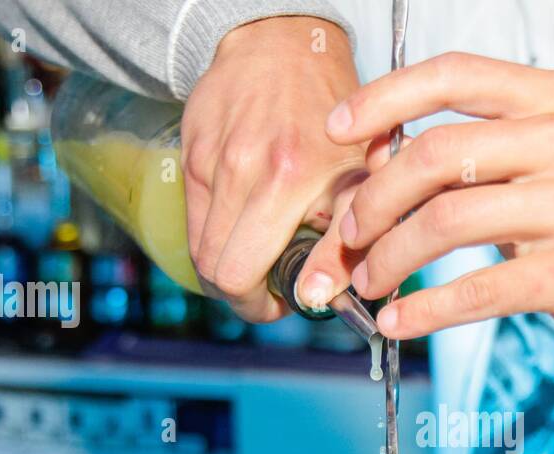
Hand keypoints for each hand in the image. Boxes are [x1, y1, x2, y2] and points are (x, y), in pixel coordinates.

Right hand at [181, 17, 368, 319]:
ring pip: (203, 254)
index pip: (248, 273)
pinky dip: (214, 239)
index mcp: (294, 178)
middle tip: (270, 291)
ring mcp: (215, 164)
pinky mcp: (191, 155)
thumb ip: (349, 237)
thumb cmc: (332, 117)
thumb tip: (322, 299)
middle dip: (245, 297)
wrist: (282, 46)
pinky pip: (193, 224)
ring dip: (228, 270)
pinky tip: (242, 226)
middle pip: (221, 273)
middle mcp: (250, 171)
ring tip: (259, 258)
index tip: (284, 305)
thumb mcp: (362, 174)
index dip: (265, 307)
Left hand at [327, 53, 553, 406]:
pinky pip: (476, 289)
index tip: (339, 132)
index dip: (384, 99)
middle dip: (373, 200)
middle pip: (436, 155)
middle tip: (349, 236)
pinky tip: (400, 321)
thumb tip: (379, 161)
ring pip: (445, 222)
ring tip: (368, 282)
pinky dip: (425, 311)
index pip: (456, 76)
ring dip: (389, 258)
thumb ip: (484, 151)